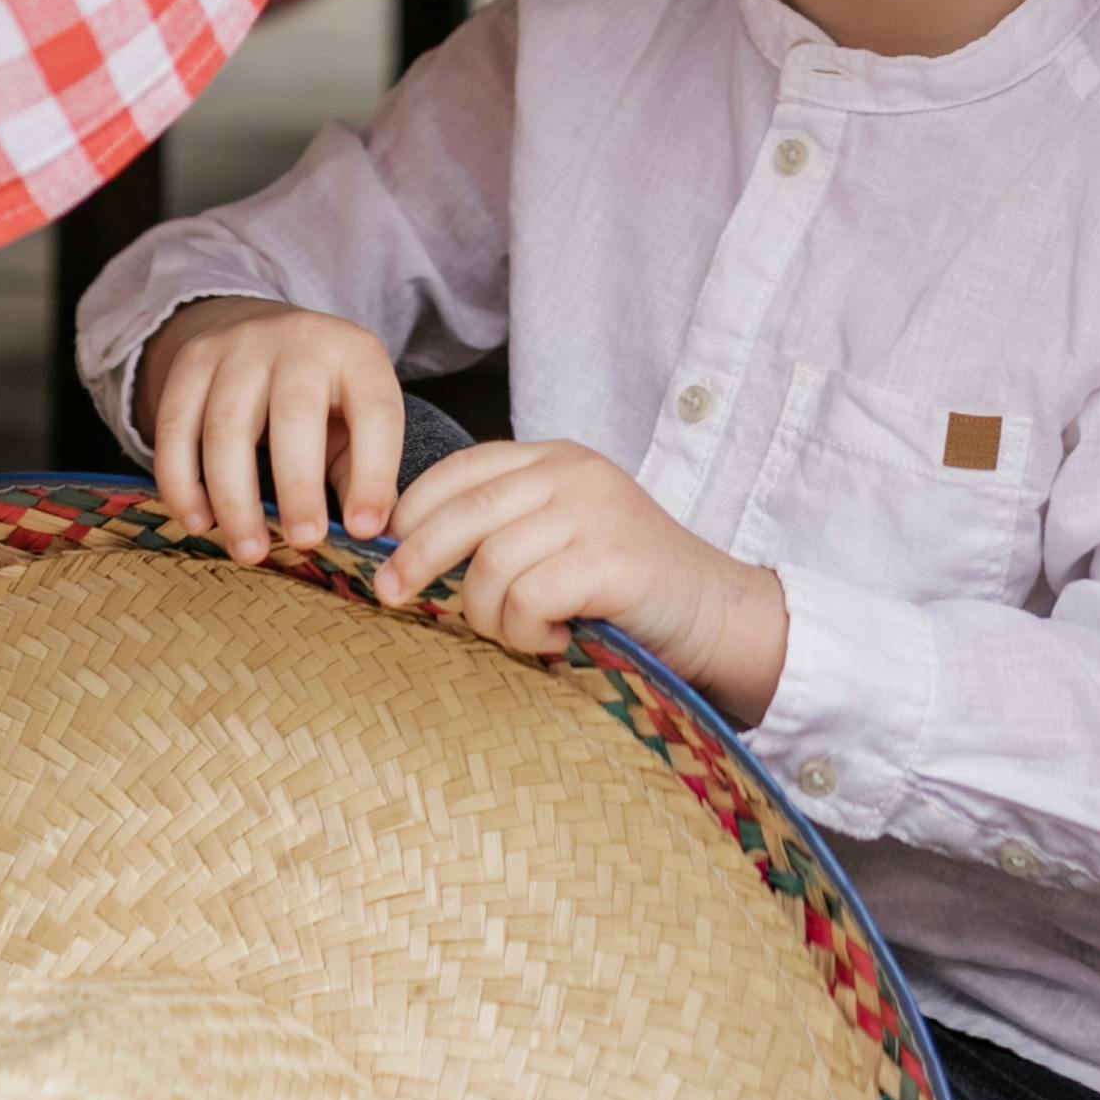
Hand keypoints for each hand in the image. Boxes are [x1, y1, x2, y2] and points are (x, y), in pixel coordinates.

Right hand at [140, 297, 403, 563]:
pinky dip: (182, 483)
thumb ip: (362, 472)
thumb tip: (365, 536)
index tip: (365, 530)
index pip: (375, 412)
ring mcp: (238, 346)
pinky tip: (199, 523)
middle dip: (298, 486)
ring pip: (227, 426)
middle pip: (294, 413)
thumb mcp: (358, 418)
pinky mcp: (190, 362)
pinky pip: (175, 428)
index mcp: (356, 354)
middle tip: (304, 542)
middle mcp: (299, 340)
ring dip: (235, 498)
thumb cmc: (322, 396)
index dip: (374, 475)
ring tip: (250, 551)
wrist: (259, 327)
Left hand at [373, 439, 789, 721]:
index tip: (384, 552)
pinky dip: (525, 631)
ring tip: (518, 634)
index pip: (460, 468)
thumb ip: (502, 527)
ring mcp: (593, 512)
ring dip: (486, 615)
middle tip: (393, 597)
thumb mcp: (560, 535)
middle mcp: (572, 474)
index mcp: (555, 460)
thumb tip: (404, 555)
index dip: (412, 509)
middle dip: (415, 559)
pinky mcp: (609, 559)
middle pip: (462, 512)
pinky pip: (528, 598)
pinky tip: (551, 640)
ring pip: (490, 563)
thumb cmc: (625, 586)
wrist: (715, 612)